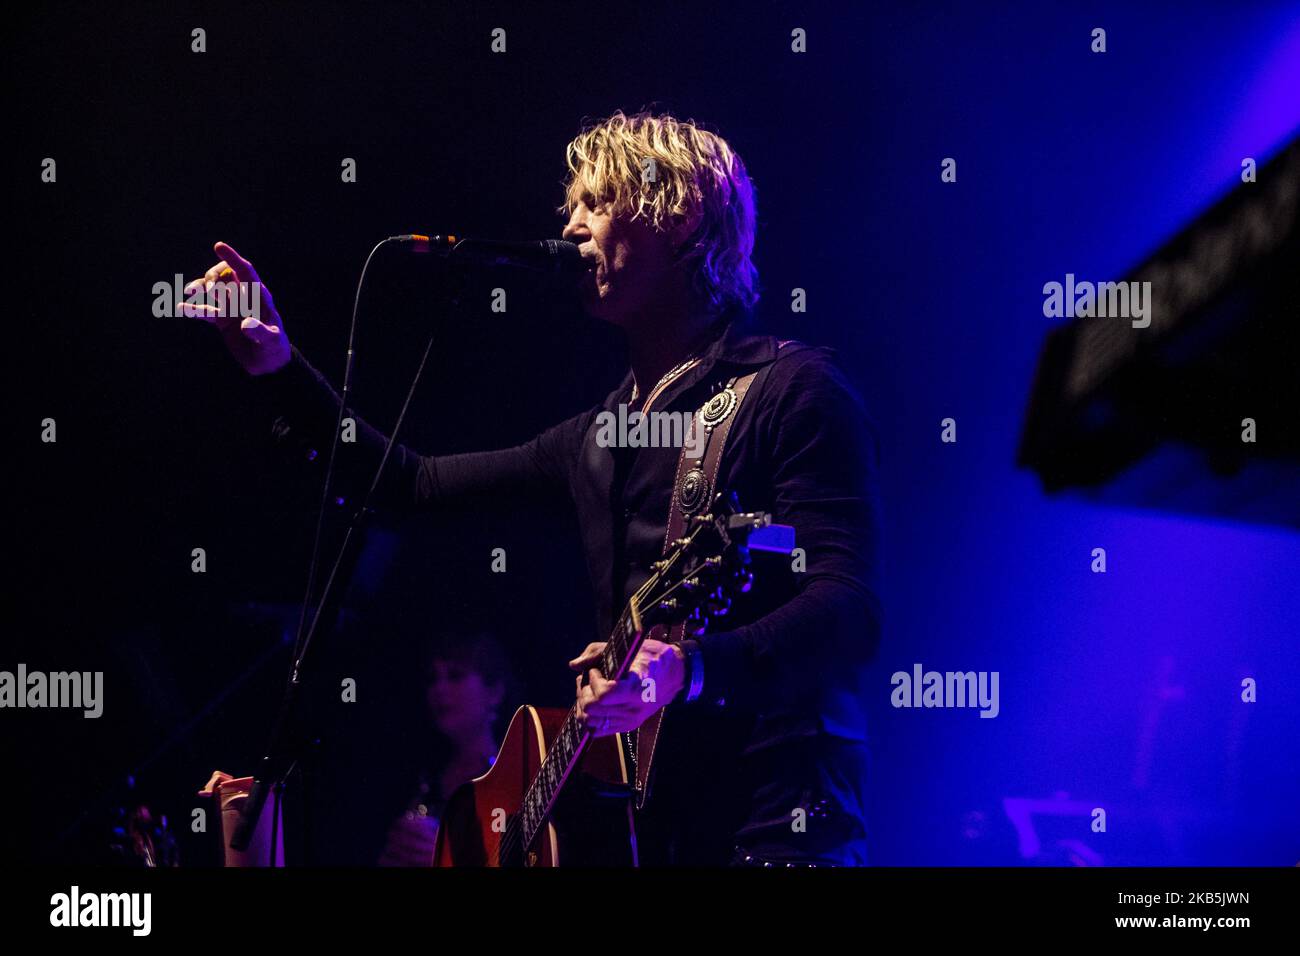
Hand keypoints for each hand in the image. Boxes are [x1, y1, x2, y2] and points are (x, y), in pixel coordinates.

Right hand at [178, 241, 290, 375]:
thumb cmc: (274, 349)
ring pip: (212, 291)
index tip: (218, 246)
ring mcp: (231, 308)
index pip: (245, 271)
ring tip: (191, 292)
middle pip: (224, 277)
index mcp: (258, 297)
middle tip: (210, 289)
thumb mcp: (270, 341)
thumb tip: (246, 323)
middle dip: (213, 277)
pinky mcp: (222, 320)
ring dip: (200, 287)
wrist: (268, 364)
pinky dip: (193, 309)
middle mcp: (243, 298)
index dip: (232, 258)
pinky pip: (205, 310)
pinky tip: (180, 308)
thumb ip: (260, 331)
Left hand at [569, 639, 685, 736]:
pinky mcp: (626, 726)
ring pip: (590, 721)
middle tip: (590, 677)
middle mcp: (635, 708)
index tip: (596, 670)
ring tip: (590, 689)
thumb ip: (598, 653)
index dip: (594, 681)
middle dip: (584, 690)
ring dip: (583, 704)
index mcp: (638, 688)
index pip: (604, 694)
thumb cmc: (651, 657)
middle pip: (592, 709)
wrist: (672, 675)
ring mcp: (630, 720)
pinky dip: (589, 716)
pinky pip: (596, 730)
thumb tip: (575, 665)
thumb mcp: (629, 647)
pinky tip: (594, 701)